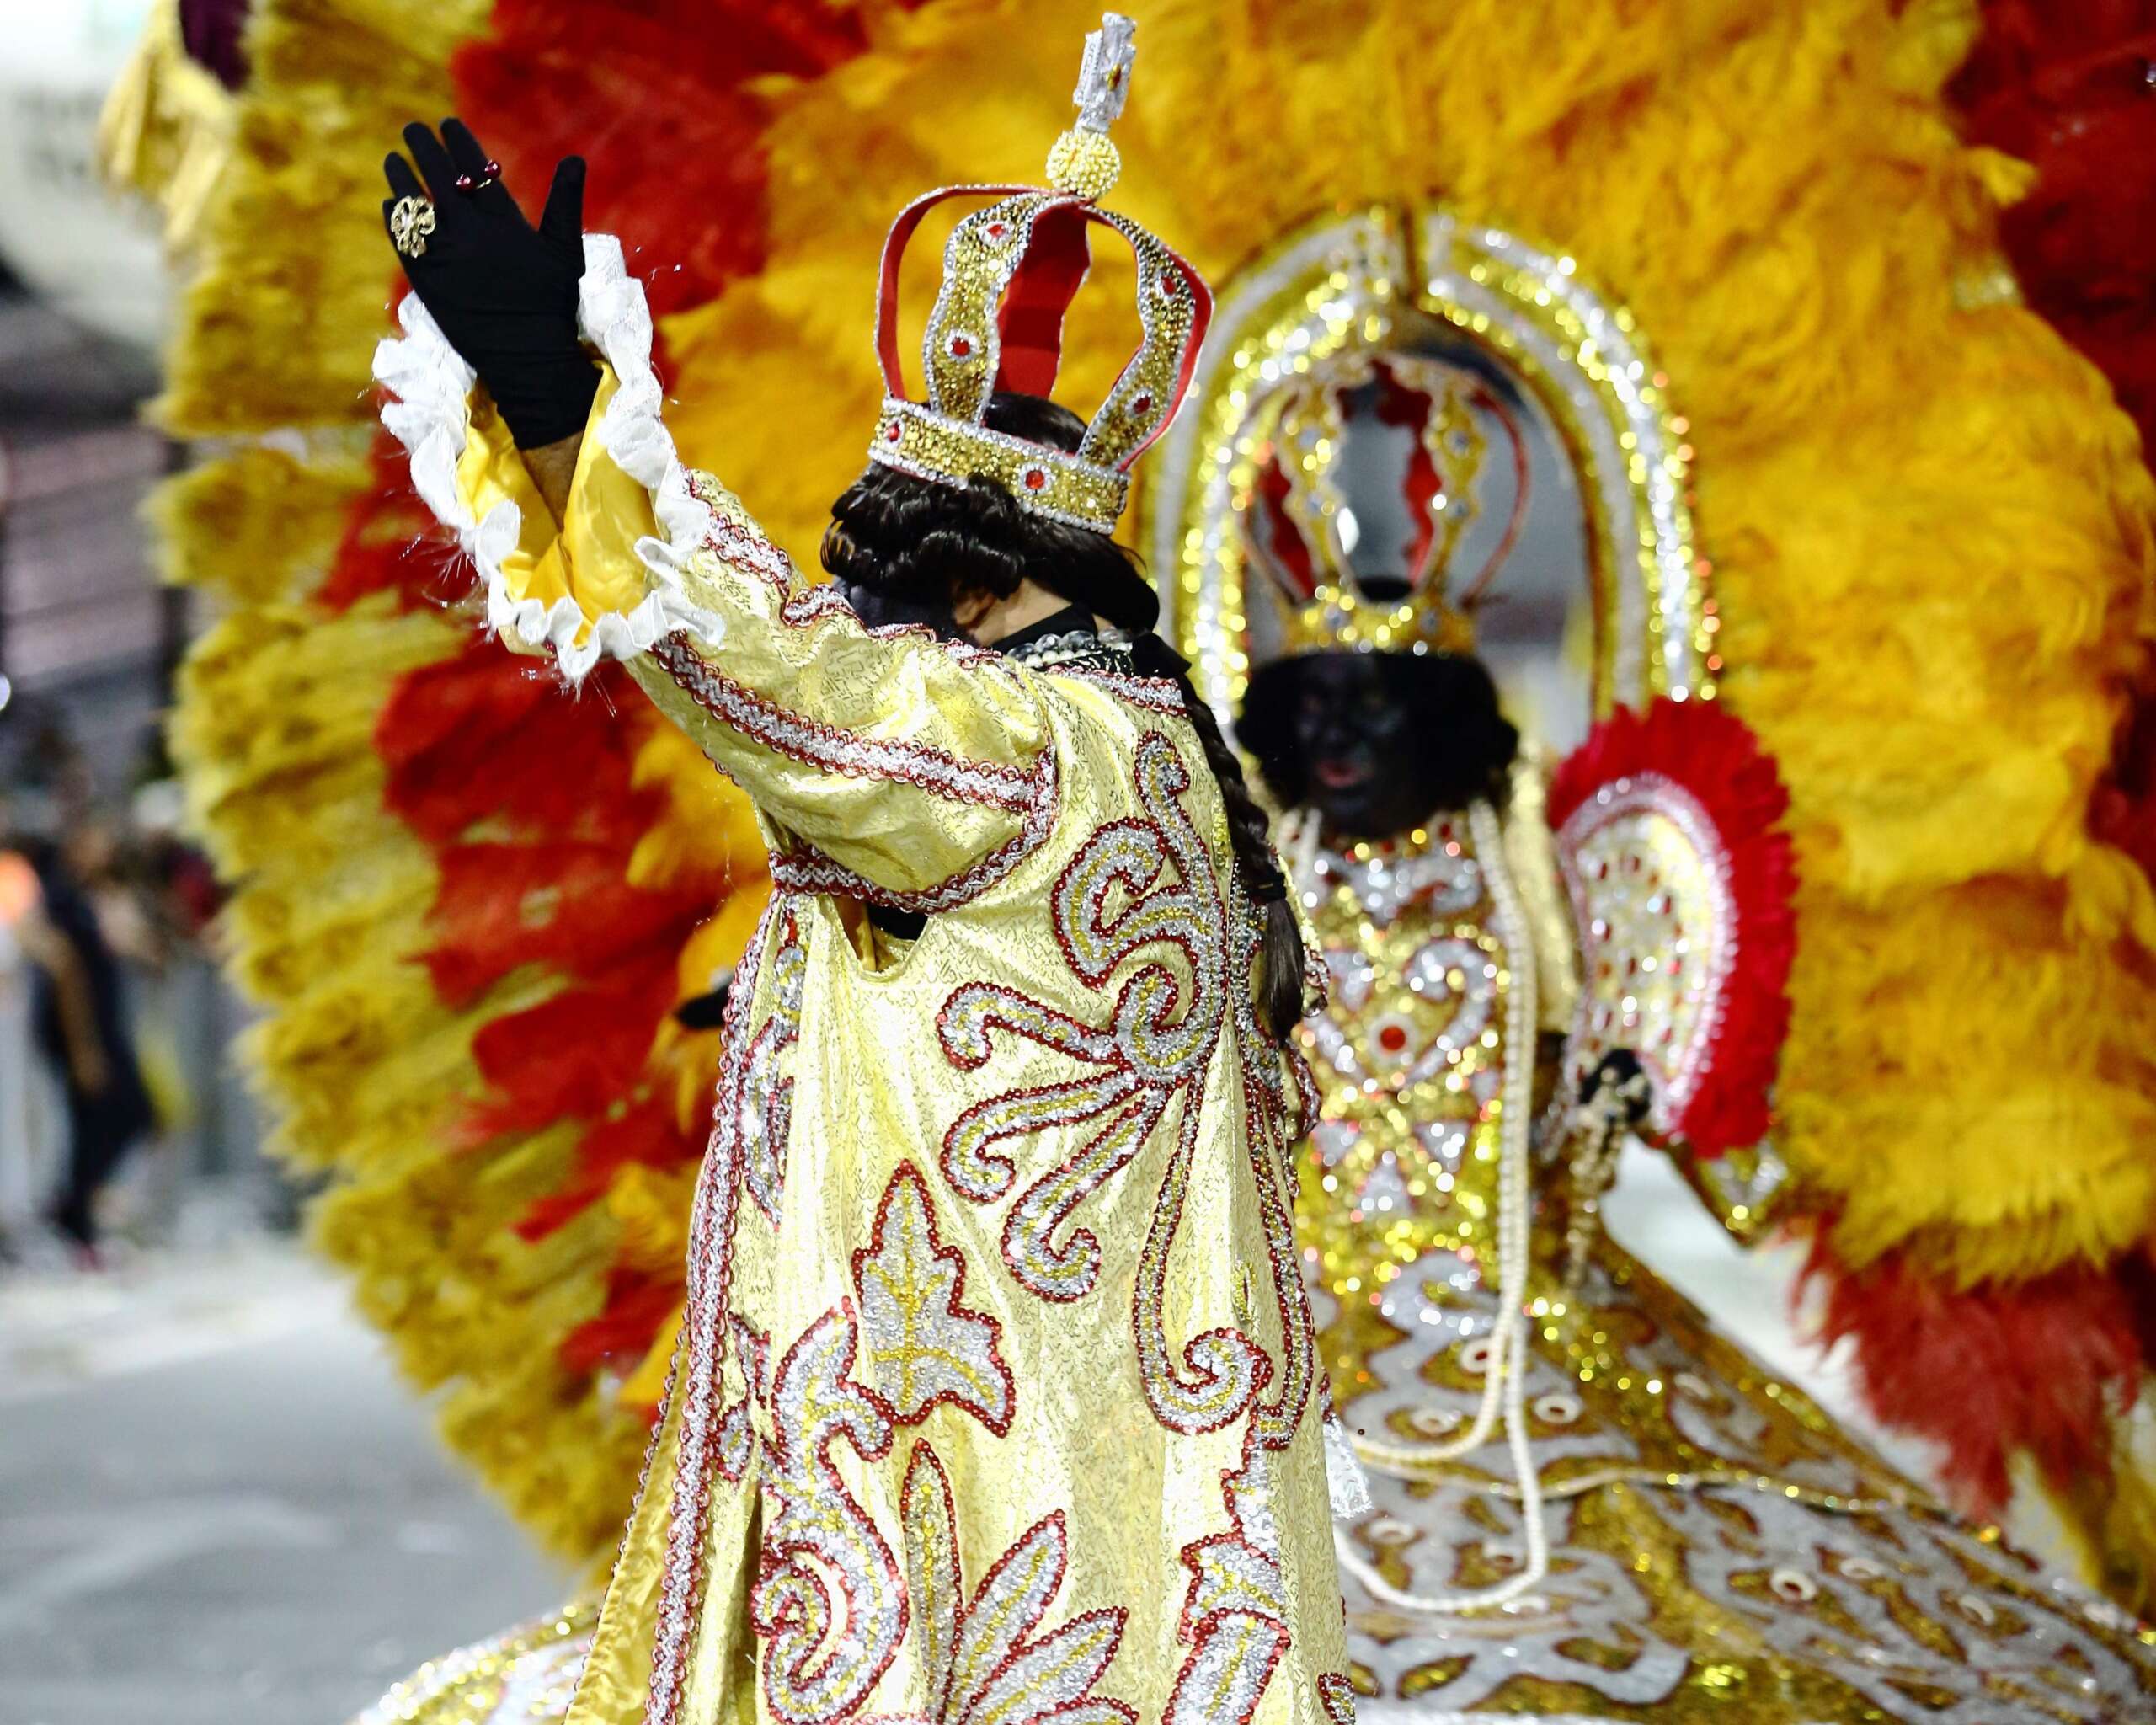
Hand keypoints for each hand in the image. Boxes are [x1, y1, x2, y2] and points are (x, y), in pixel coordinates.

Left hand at [382, 118, 597, 448]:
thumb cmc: (552, 304)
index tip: (447, 124)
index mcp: (503, 221)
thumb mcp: (566, 252)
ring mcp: (444, 254)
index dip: (457, 140)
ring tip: (392, 159)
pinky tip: (392, 202)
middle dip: (422, 145)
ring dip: (399, 175)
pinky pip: (402, 236)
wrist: (526, 356)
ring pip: (412, 201)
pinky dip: (395, 215)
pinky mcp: (425, 277)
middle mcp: (469, 232)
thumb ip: (565, 203)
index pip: (473, 165)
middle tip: (413, 130)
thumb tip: (576, 160)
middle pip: (437, 174)